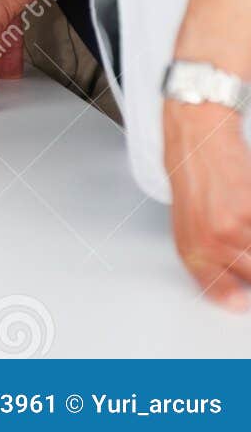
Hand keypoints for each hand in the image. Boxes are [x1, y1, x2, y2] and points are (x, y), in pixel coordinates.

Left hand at [165, 99, 250, 310]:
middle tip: (242, 234)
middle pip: (250, 278)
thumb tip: (232, 286)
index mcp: (189, 249)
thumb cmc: (191, 169)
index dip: (239, 297)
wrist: (195, 132)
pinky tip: (245, 203)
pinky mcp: (247, 211)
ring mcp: (229, 229)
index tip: (244, 299)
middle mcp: (207, 244)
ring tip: (241, 216)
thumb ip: (208, 253)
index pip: (221, 292)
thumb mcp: (188, 216)